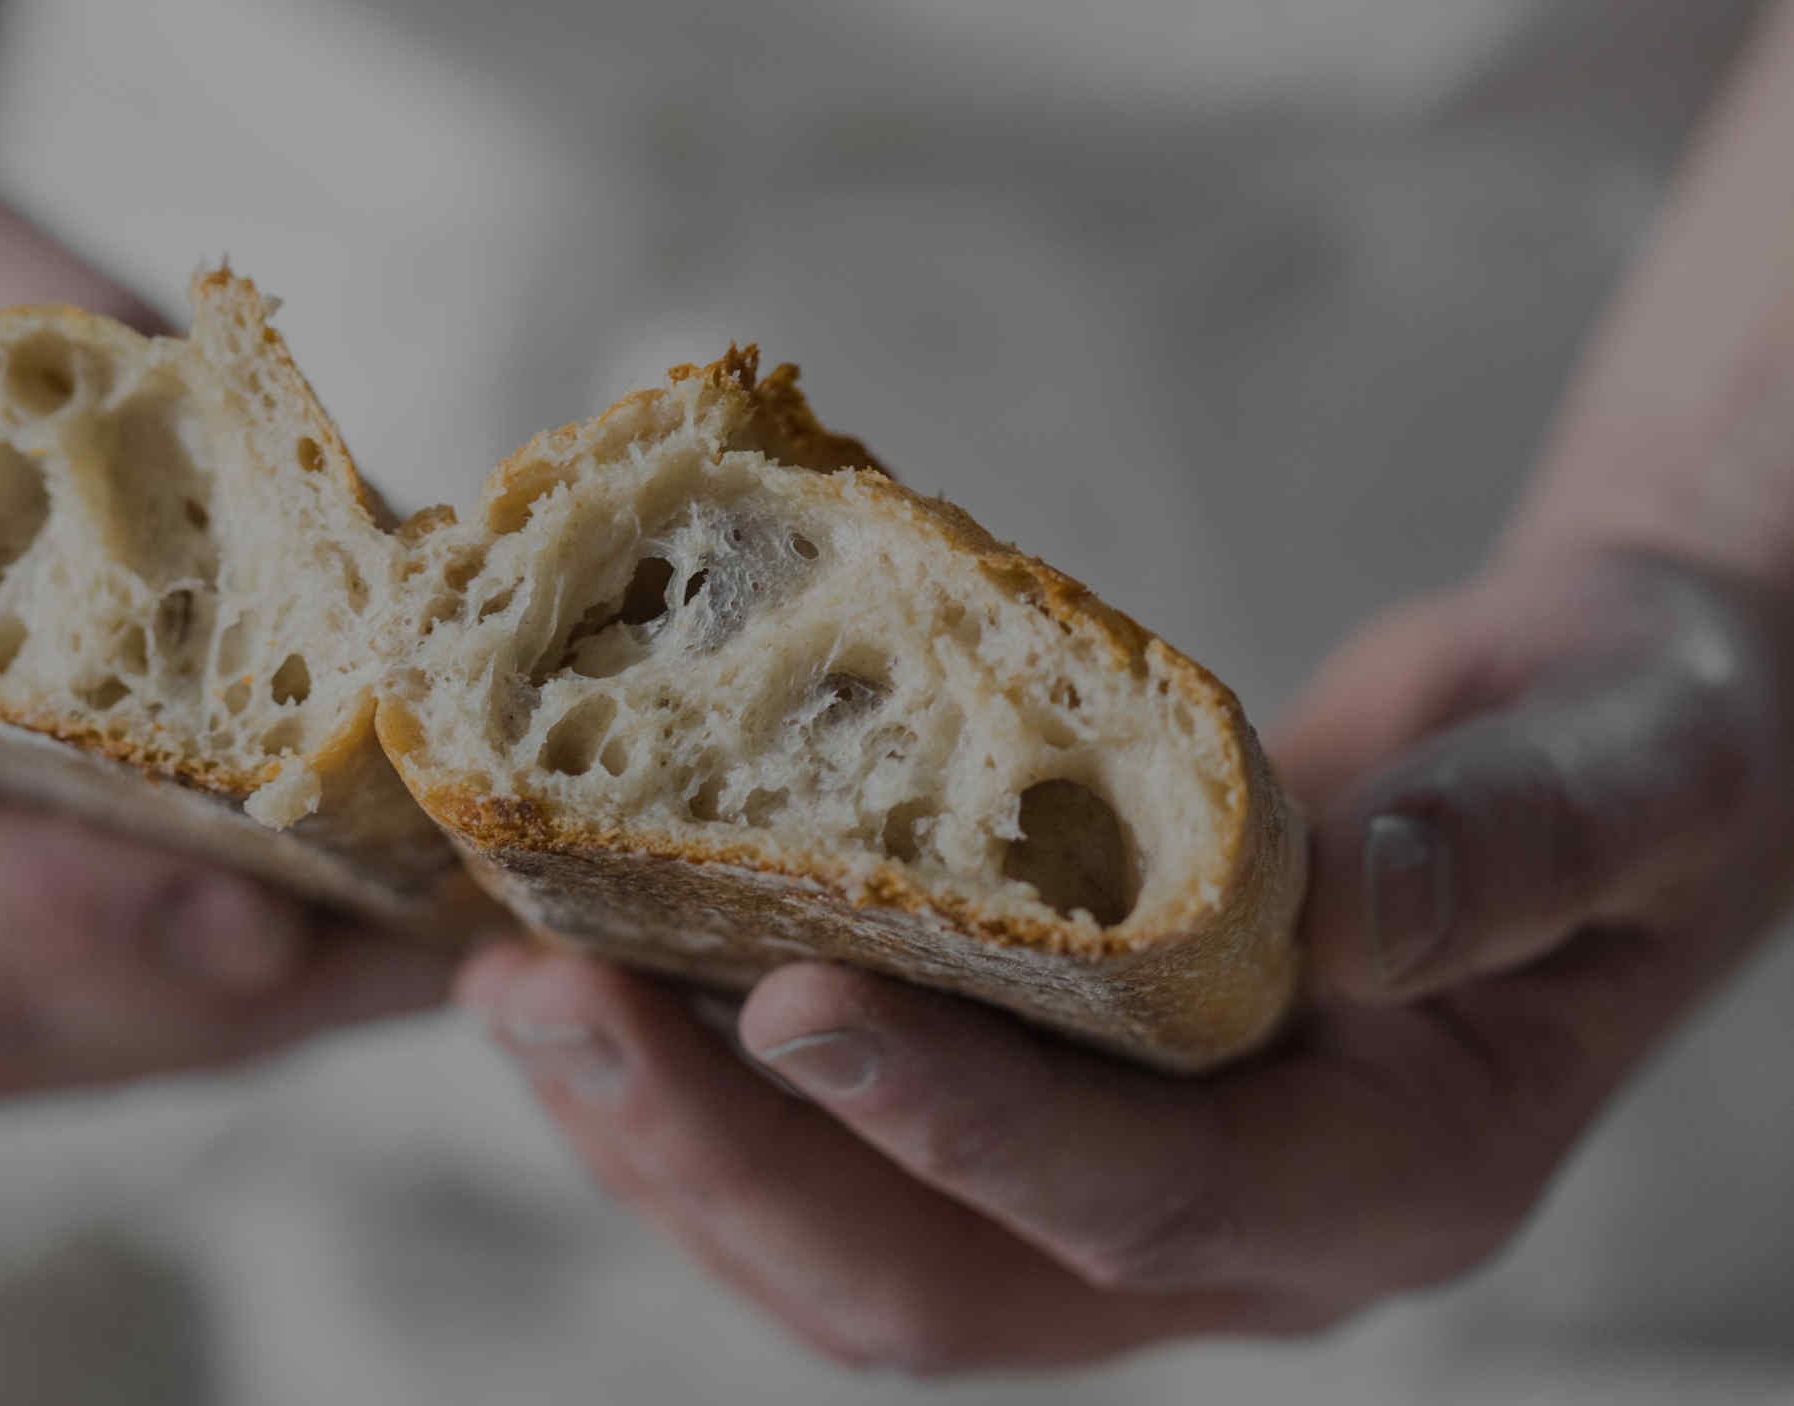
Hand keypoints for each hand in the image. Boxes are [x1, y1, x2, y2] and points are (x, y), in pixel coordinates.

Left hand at [459, 550, 1791, 1369]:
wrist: (1603, 750)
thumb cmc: (1643, 746)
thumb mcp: (1632, 771)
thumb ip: (1508, 851)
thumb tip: (1338, 909)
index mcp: (1396, 1177)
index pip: (1144, 1199)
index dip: (962, 1119)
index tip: (781, 995)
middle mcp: (1240, 1234)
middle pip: (934, 1281)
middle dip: (719, 1156)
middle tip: (535, 992)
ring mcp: (1129, 1195)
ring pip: (854, 1247)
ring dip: (666, 1134)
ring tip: (508, 981)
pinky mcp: (1050, 1119)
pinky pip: (850, 1156)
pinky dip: (707, 1081)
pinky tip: (596, 962)